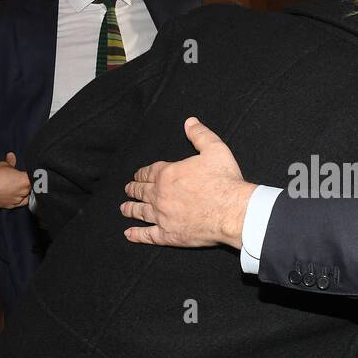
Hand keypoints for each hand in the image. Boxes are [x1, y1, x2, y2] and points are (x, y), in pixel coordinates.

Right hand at [0, 153, 30, 208]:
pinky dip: (18, 199)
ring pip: (27, 196)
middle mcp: (23, 192)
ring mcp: (17, 200)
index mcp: (24, 180)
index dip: (34, 175)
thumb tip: (11, 156)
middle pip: (32, 188)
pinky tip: (15, 194)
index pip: (35, 178)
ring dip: (25, 192)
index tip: (33, 174)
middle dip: (29, 184)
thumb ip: (10, 162)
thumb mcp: (3, 165)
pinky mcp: (10, 206)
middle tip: (25, 180)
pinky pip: (19, 203)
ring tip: (20, 187)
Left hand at [121, 117, 254, 247]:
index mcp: (168, 174)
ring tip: (124, 209)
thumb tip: (190, 122)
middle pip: (141, 192)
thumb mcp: (215, 149)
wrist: (233, 211)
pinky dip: (136, 235)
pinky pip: (148, 235)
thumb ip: (200, 134)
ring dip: (130, 209)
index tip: (136, 175)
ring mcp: (162, 216)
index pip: (148, 172)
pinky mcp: (169, 235)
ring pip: (141, 212)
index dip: (141, 174)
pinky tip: (128, 234)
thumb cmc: (225, 181)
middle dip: (133, 190)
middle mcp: (160, 195)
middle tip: (128, 190)